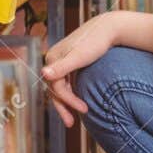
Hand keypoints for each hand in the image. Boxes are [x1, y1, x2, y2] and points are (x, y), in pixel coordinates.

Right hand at [41, 11, 125, 127]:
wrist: (109, 28)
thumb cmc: (96, 42)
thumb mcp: (80, 57)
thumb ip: (62, 67)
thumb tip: (43, 73)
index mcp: (52, 58)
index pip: (56, 86)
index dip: (69, 100)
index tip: (85, 110)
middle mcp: (54, 59)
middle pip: (55, 88)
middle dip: (63, 106)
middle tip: (71, 124)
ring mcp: (62, 60)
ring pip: (61, 86)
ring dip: (66, 102)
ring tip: (74, 118)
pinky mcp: (71, 61)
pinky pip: (67, 81)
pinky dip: (71, 93)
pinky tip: (78, 102)